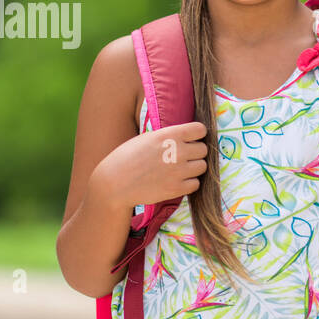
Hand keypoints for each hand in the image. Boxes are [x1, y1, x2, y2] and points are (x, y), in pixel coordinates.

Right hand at [92, 120, 207, 211]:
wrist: (114, 183)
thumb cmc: (128, 158)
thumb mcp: (147, 138)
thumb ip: (169, 136)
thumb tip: (189, 136)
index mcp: (169, 135)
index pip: (200, 130)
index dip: (197, 135)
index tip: (191, 139)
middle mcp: (177, 152)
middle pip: (203, 149)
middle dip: (195, 153)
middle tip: (181, 157)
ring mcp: (178, 171)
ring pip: (202, 166)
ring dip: (193, 168)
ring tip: (178, 169)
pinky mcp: (176, 188)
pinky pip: (196, 184)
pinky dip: (189, 183)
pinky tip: (176, 180)